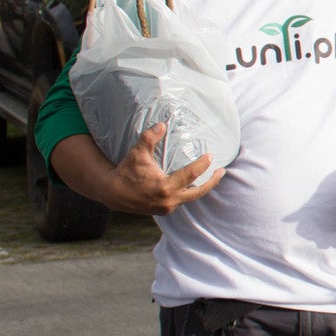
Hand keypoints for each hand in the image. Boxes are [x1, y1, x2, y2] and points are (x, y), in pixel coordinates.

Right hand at [107, 121, 222, 214]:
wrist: (113, 193)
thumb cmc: (126, 171)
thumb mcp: (137, 153)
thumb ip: (149, 138)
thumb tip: (162, 124)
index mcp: (165, 187)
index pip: (191, 175)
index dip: (203, 164)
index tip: (211, 155)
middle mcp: (169, 200)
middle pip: (199, 192)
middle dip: (212, 181)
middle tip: (222, 171)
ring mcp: (167, 207)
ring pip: (191, 197)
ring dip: (202, 187)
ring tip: (212, 176)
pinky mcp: (164, 210)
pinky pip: (182, 200)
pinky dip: (189, 192)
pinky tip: (194, 184)